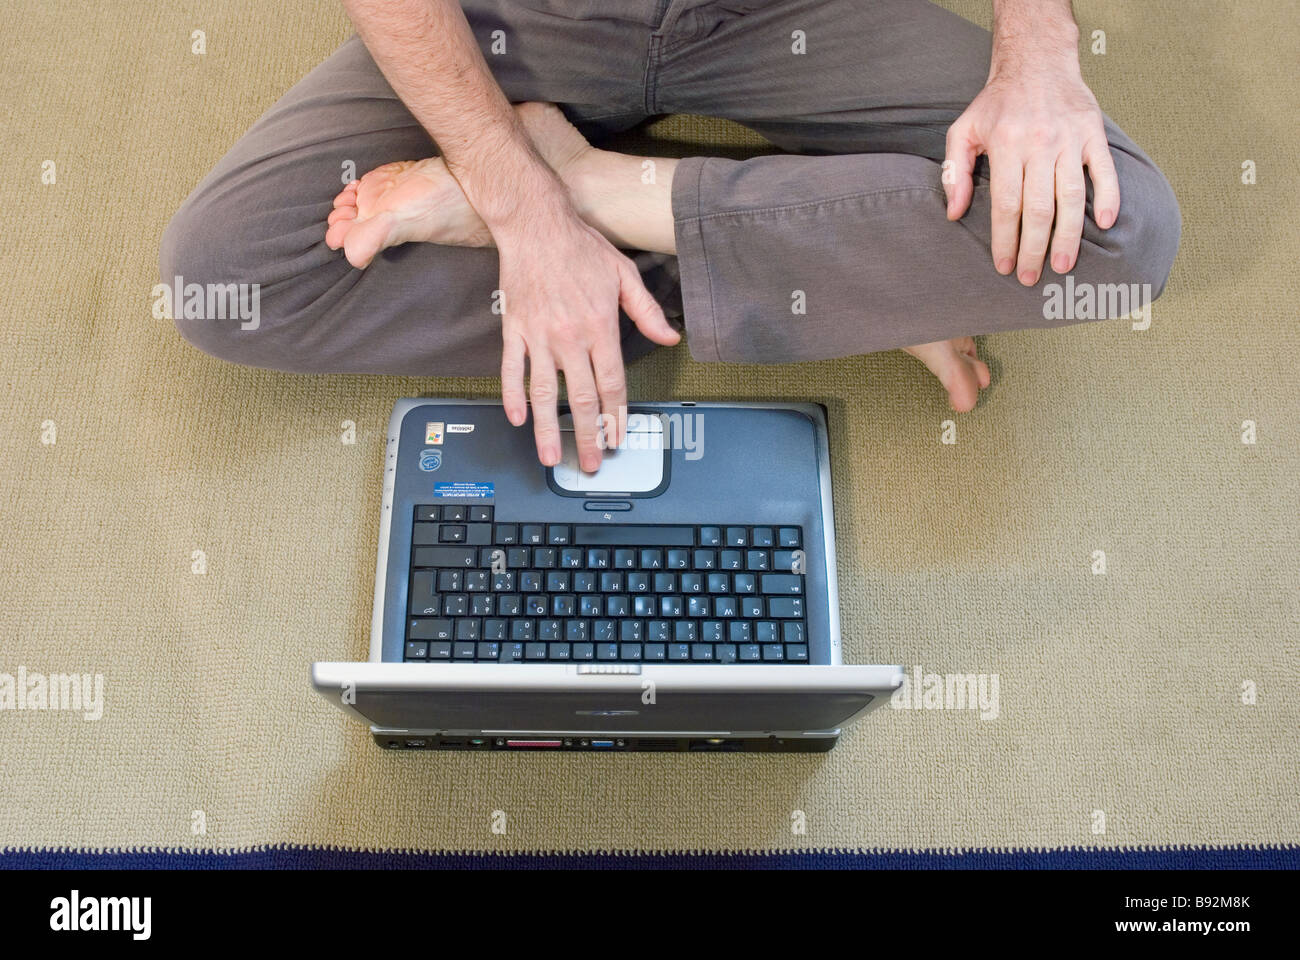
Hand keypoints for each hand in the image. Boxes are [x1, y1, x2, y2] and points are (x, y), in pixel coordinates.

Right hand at [496, 206, 679, 471]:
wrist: (535, 224)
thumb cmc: (580, 247)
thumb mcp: (624, 275)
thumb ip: (647, 312)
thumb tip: (671, 337)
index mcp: (600, 327)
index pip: (611, 384)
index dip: (616, 416)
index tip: (618, 438)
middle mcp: (569, 337)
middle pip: (580, 398)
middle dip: (587, 435)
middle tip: (591, 463)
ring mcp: (539, 336)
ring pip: (543, 393)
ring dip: (548, 429)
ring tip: (552, 456)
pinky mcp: (514, 329)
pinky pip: (511, 369)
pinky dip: (512, 396)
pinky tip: (517, 418)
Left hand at [943, 59, 1119, 285]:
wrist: (1037, 61)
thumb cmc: (997, 103)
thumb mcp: (964, 130)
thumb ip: (954, 172)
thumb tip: (954, 213)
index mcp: (1007, 145)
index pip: (1006, 204)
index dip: (1005, 239)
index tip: (1004, 266)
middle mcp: (1040, 143)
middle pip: (1039, 208)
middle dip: (1034, 248)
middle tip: (1031, 277)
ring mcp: (1070, 139)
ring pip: (1072, 196)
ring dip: (1069, 235)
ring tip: (1062, 265)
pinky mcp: (1093, 133)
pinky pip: (1104, 170)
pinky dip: (1109, 197)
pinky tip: (1105, 223)